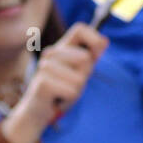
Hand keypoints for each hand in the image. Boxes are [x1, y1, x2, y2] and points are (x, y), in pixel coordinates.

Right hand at [3, 23, 107, 142]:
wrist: (37, 113)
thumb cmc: (60, 91)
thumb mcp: (79, 72)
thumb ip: (91, 57)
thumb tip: (105, 41)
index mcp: (61, 47)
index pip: (79, 29)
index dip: (93, 38)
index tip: (98, 53)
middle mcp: (50, 53)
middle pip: (86, 58)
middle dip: (84, 76)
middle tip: (70, 85)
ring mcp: (44, 67)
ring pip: (80, 78)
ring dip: (76, 90)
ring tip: (62, 93)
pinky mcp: (42, 83)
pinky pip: (72, 91)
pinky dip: (69, 99)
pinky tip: (57, 100)